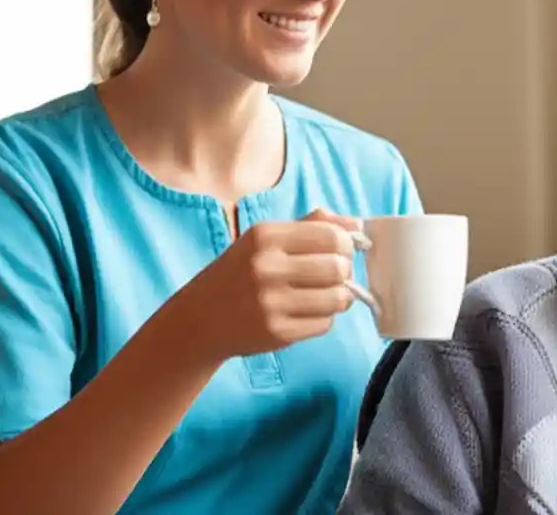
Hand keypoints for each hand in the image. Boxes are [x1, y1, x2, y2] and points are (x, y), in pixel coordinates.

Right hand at [177, 208, 364, 361]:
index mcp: (265, 236)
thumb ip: (310, 226)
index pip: (330, 236)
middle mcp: (267, 267)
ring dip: (339, 297)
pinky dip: (323, 318)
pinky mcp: (277, 332)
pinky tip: (306, 312)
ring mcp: (271, 302)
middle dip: (344, 272)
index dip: (344, 244)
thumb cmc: (240, 273)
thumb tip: (356, 225)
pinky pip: (324, 324)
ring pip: (337, 298)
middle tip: (333, 275)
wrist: (200, 319)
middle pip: (338, 268)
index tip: (339, 251)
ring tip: (324, 295)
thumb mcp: (265, 239)